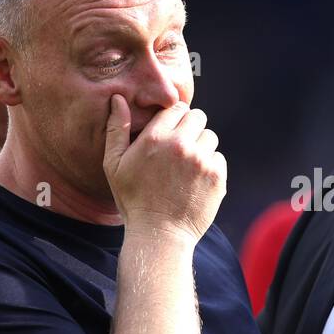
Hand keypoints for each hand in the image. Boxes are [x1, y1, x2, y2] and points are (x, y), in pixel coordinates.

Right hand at [102, 96, 225, 240]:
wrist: (159, 234)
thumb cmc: (133, 200)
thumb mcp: (114, 164)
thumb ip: (116, 129)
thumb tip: (118, 98)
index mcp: (155, 137)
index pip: (177, 108)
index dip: (175, 119)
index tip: (171, 132)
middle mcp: (181, 144)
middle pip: (198, 118)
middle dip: (191, 129)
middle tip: (181, 149)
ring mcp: (201, 160)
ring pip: (210, 137)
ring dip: (202, 147)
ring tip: (187, 167)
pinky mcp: (217, 176)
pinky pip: (219, 158)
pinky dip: (211, 167)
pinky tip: (195, 181)